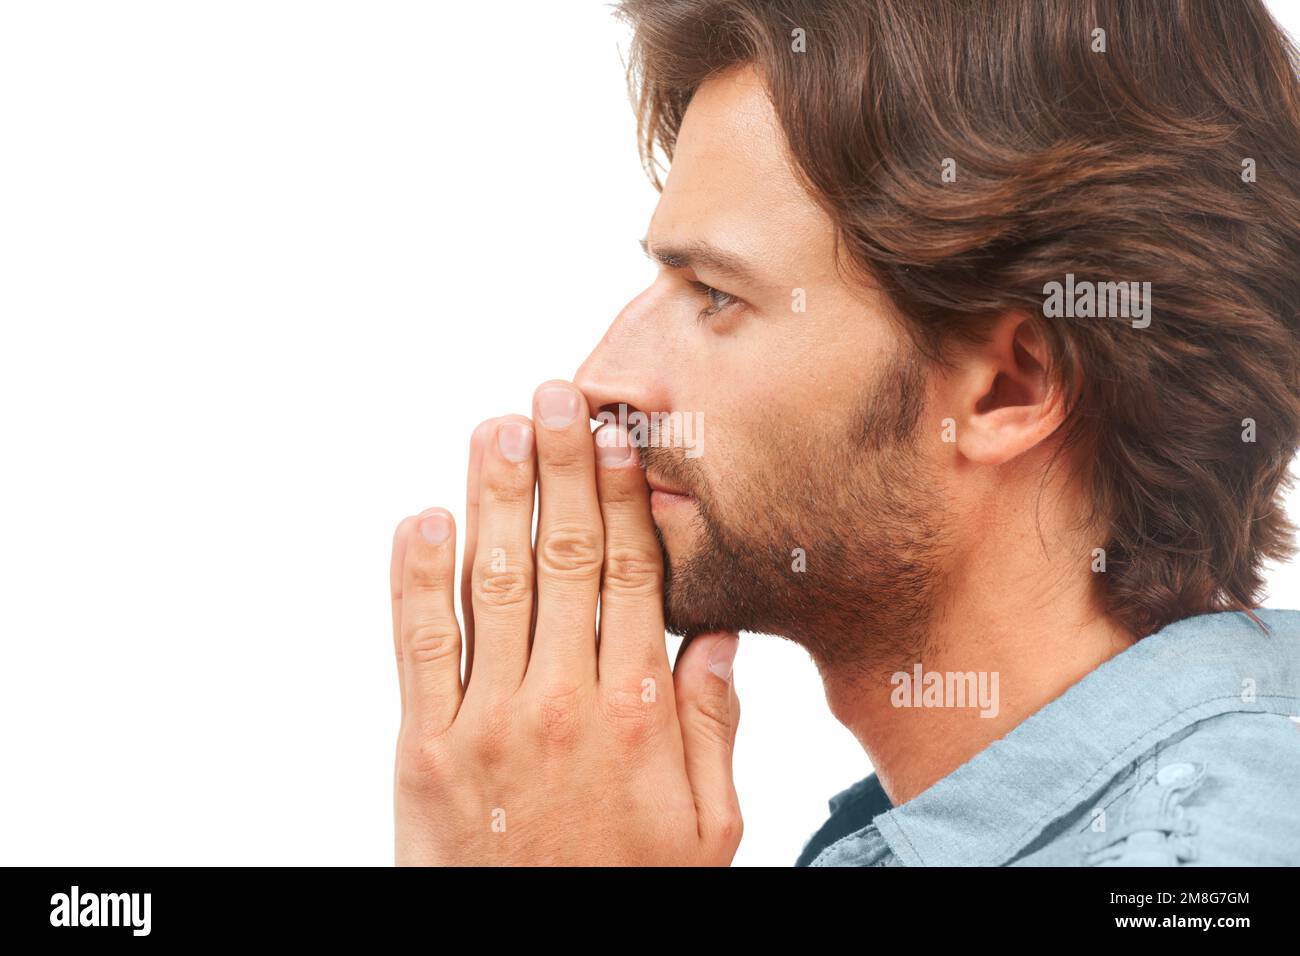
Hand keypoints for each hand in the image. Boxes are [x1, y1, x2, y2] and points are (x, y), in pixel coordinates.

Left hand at [389, 381, 741, 864]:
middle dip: (559, 468)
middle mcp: (562, 700)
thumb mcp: (706, 826)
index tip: (617, 437)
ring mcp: (486, 719)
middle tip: (554, 396)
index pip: (633, 575)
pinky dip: (415, 577)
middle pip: (564, 558)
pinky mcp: (425, 747)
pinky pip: (418, 645)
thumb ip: (712, 725)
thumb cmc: (629, 891)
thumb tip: (714, 635)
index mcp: (638, 712)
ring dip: (493, 497)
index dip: (624, 498)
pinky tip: (422, 517)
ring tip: (496, 427)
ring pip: (491, 582)